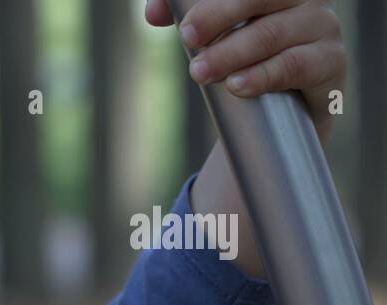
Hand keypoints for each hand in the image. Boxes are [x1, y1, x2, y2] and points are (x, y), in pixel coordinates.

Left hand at [146, 0, 346, 139]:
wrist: (285, 113)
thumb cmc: (248, 60)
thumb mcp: (217, 36)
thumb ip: (188, 18)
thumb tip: (154, 13)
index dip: (212, 1)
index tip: (179, 19)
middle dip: (217, 15)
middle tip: (187, 38)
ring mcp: (323, 27)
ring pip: (272, 33)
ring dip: (231, 53)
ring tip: (199, 72)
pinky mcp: (331, 62)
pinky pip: (295, 65)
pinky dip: (262, 75)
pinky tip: (237, 86)